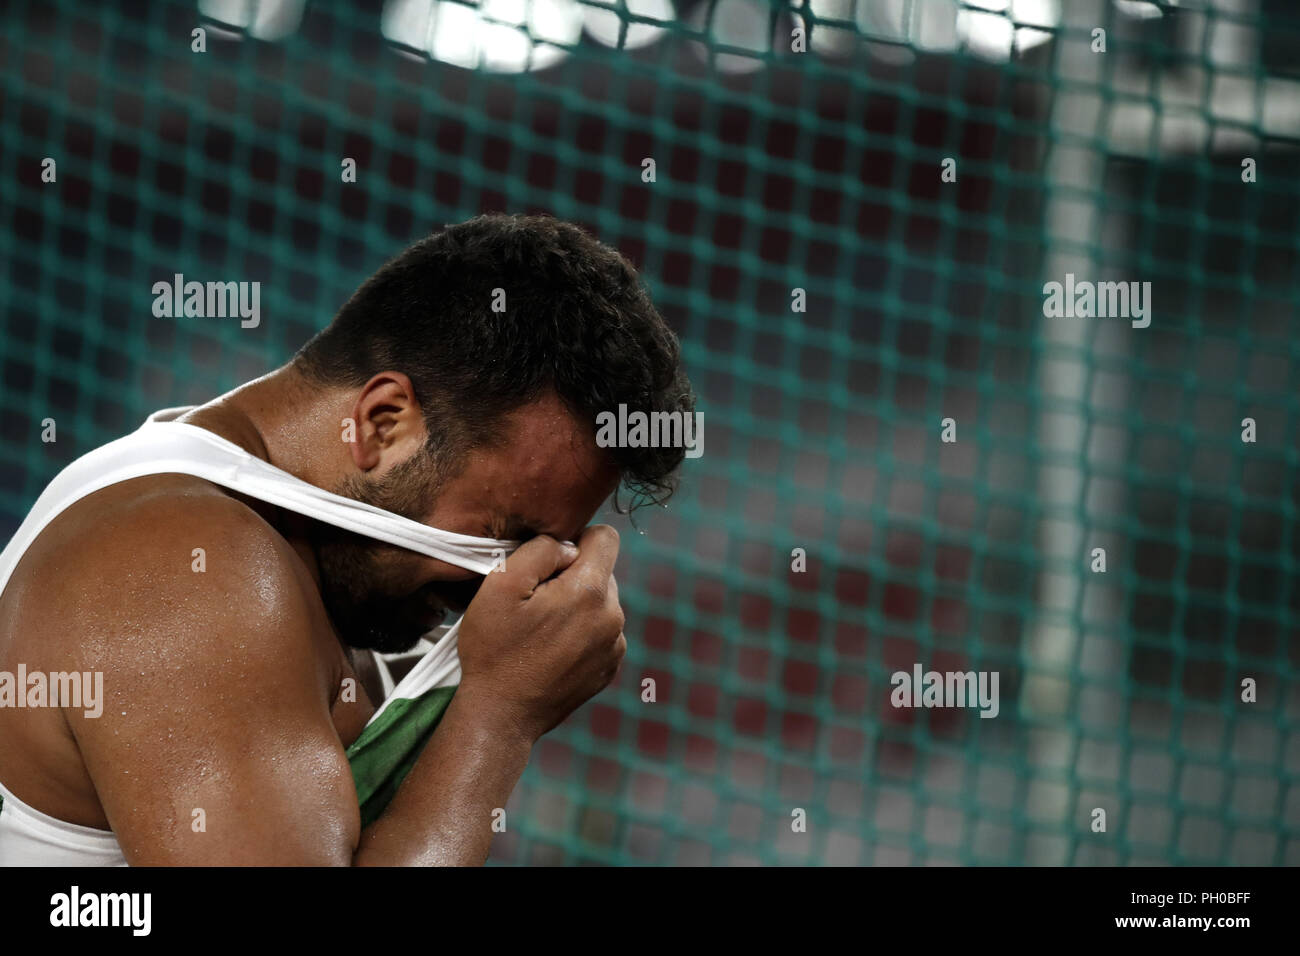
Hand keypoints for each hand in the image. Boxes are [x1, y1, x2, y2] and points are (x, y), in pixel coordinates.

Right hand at [455, 525, 625, 742]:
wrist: (501, 715)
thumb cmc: (494, 649)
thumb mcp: (501, 584)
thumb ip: (541, 549)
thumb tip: (569, 546)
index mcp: (591, 592)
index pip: (606, 537)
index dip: (575, 539)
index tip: (548, 563)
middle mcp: (614, 617)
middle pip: (601, 572)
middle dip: (571, 577)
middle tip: (534, 603)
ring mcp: (614, 646)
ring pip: (600, 603)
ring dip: (575, 606)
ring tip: (539, 631)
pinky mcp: (608, 668)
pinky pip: (600, 633)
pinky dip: (579, 633)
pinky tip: (549, 651)